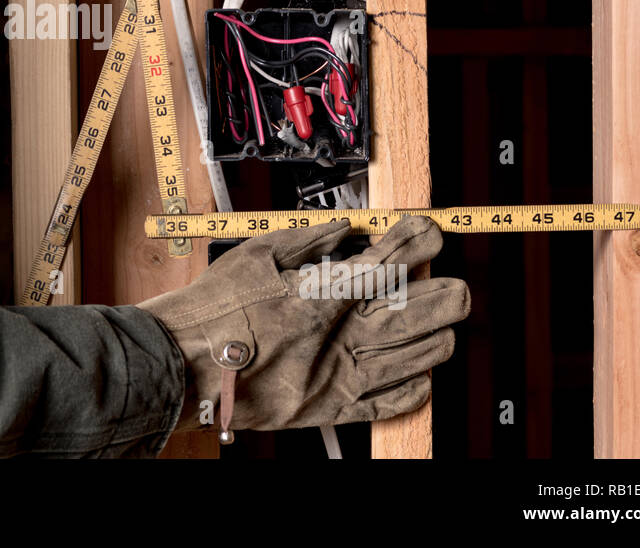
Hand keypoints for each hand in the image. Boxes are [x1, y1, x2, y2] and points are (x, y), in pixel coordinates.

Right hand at [137, 215, 469, 437]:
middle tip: (458, 289)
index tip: (431, 234)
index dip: (414, 246)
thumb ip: (307, 241)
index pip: (384, 265)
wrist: (181, 364)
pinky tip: (422, 374)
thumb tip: (346, 230)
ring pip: (410, 361)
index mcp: (319, 296)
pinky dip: (413, 388)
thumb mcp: (256, 254)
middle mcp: (335, 338)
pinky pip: (386, 405)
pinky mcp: (327, 408)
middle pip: (412, 317)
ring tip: (446, 328)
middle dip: (444, 298)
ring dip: (434, 340)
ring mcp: (335, 377)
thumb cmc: (213, 308)